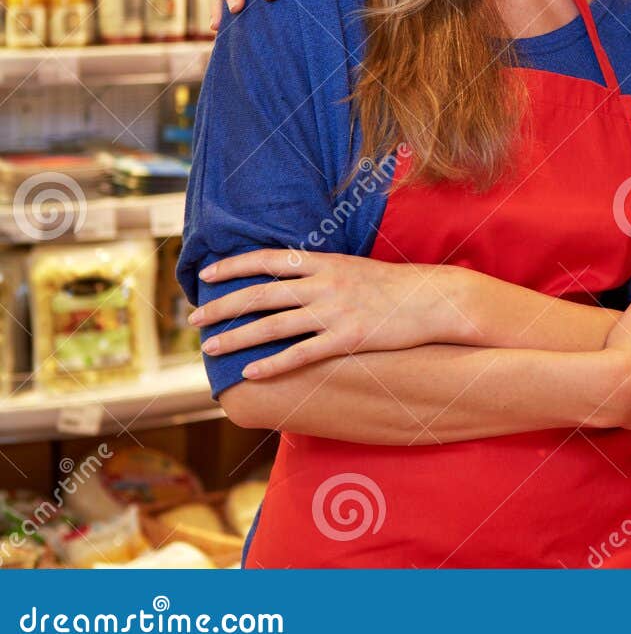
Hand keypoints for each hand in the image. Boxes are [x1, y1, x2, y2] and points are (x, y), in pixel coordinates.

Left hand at [190, 250, 466, 378]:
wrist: (432, 300)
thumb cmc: (394, 286)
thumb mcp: (354, 268)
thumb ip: (321, 272)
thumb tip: (289, 278)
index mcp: (325, 262)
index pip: (267, 260)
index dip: (233, 267)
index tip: (205, 277)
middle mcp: (324, 284)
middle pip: (260, 294)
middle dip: (222, 307)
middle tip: (195, 319)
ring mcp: (335, 312)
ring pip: (272, 325)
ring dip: (236, 338)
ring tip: (210, 349)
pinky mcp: (348, 338)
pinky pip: (302, 354)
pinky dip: (272, 364)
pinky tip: (250, 373)